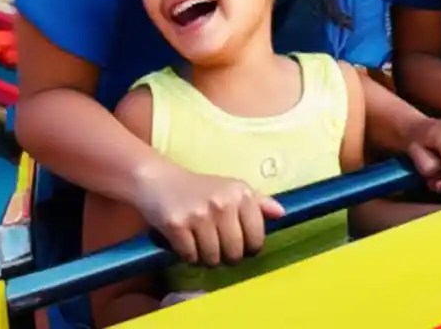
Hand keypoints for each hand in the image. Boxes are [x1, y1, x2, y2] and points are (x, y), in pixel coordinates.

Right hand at [134, 162, 283, 265]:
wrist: (158, 180)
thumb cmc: (199, 188)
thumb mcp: (231, 189)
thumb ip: (258, 202)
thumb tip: (282, 213)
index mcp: (241, 194)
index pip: (256, 238)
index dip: (249, 249)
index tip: (241, 246)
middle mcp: (223, 203)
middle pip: (235, 253)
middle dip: (227, 257)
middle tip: (217, 248)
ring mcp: (199, 214)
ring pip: (212, 258)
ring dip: (206, 259)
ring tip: (200, 245)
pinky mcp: (177, 224)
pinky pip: (190, 257)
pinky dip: (188, 256)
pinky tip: (185, 243)